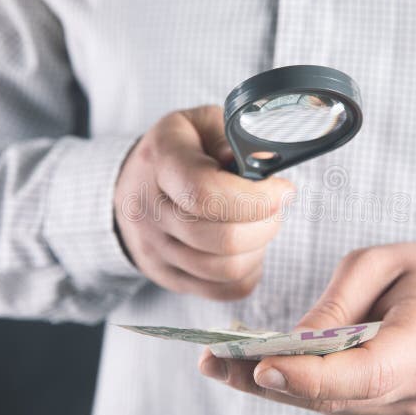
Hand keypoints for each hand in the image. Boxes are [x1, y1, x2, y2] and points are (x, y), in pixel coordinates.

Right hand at [114, 105, 294, 300]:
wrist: (132, 185)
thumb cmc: (180, 149)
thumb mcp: (202, 124)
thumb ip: (233, 138)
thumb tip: (263, 164)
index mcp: (161, 161)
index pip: (206, 193)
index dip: (256, 198)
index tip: (283, 189)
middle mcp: (150, 210)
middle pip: (223, 239)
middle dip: (266, 223)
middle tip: (274, 205)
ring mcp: (155, 250)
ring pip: (227, 270)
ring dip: (259, 247)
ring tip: (260, 223)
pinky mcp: (167, 277)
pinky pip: (223, 290)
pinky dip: (248, 272)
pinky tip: (247, 247)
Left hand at [199, 243, 415, 414]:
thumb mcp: (379, 263)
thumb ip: (337, 303)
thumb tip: (290, 342)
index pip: (369, 372)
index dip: (313, 376)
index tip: (261, 366)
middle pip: (338, 396)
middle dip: (271, 380)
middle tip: (213, 361)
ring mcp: (405, 408)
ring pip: (328, 406)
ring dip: (274, 386)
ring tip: (220, 362)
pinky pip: (334, 406)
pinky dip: (297, 388)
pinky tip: (261, 367)